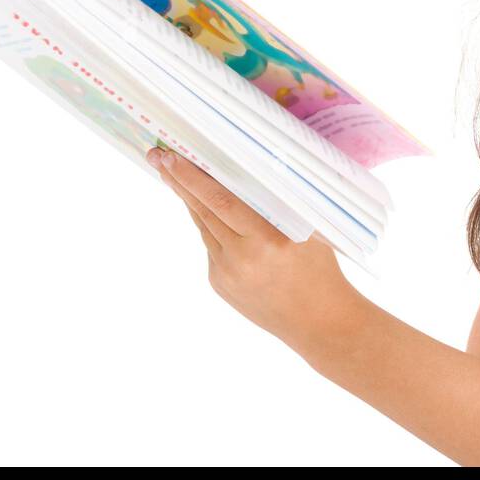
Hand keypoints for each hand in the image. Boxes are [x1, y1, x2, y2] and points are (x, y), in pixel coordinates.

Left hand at [147, 147, 360, 354]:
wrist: (318, 323)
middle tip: (158, 157)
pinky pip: (212, 248)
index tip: (171, 157)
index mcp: (267, 241)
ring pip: (205, 228)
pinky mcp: (220, 285)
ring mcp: (227, 274)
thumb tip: (247, 174)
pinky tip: (214, 215)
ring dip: (192, 202)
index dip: (193, 177)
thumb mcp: (308, 233)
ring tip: (176, 178)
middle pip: (203, 211)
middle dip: (178, 182)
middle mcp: (241, 258)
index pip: (221, 200)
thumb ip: (278, 208)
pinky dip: (212, 228)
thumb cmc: (321, 271)